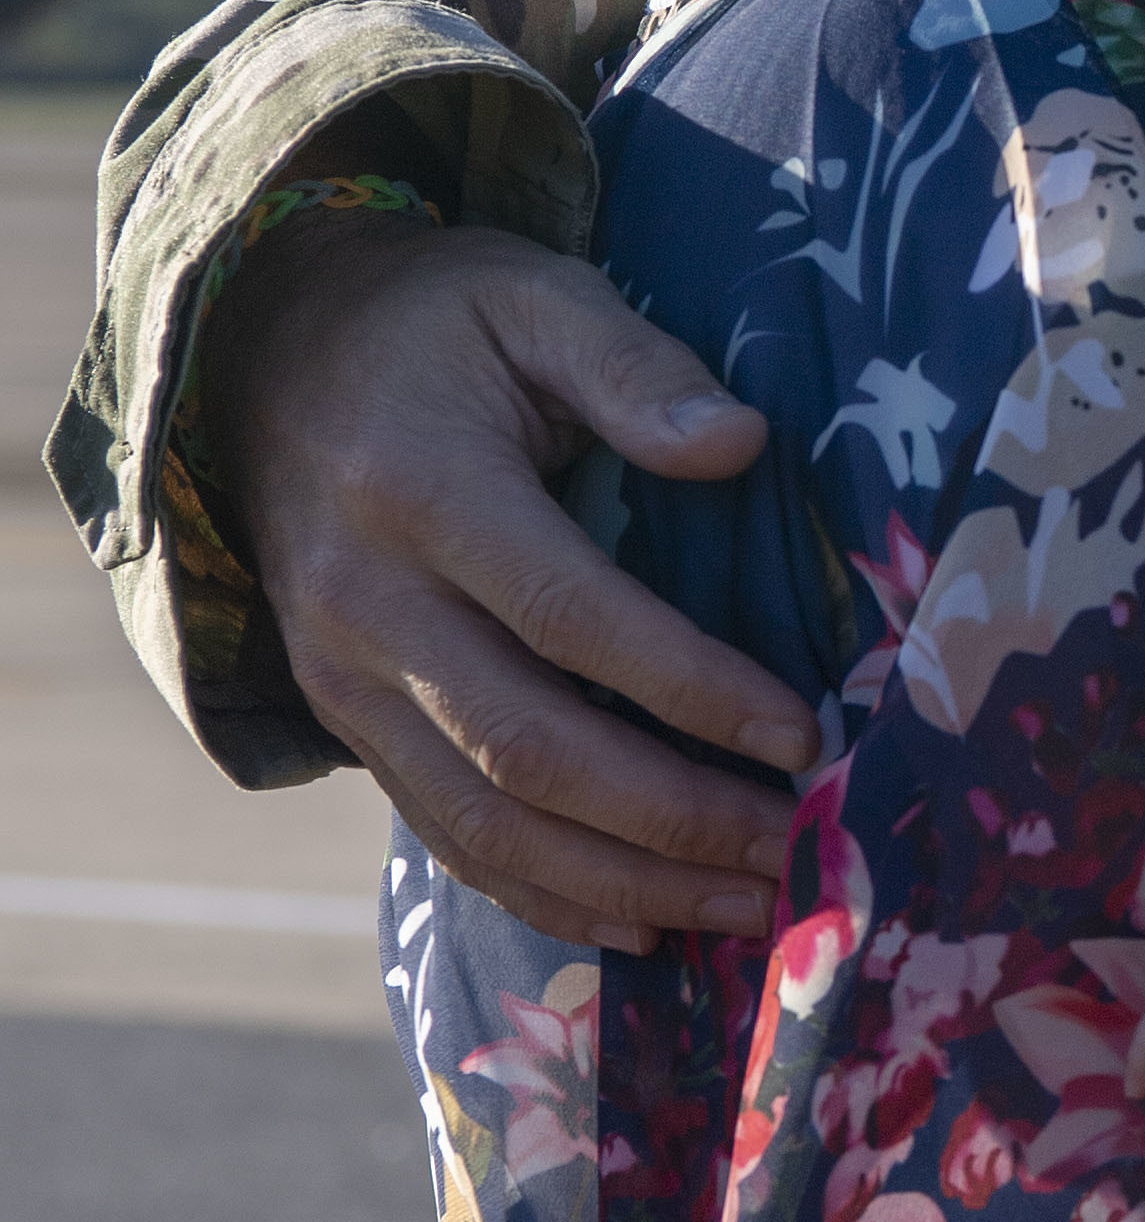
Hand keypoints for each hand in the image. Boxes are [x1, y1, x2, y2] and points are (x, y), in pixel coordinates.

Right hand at [211, 211, 814, 940]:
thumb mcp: (533, 297)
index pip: (569, 617)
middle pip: (527, 747)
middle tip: (794, 848)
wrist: (266, 359)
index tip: (800, 736)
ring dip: (624, 881)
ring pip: (485, 820)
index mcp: (419, 491)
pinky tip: (644, 924)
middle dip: (672, 817)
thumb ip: (634, 366)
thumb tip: (740, 443)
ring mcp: (343, 679)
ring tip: (749, 907)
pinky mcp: (345, 722)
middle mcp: (367, 604)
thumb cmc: (436, 326)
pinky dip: (543, 894)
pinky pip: (443, 834)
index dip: (689, 689)